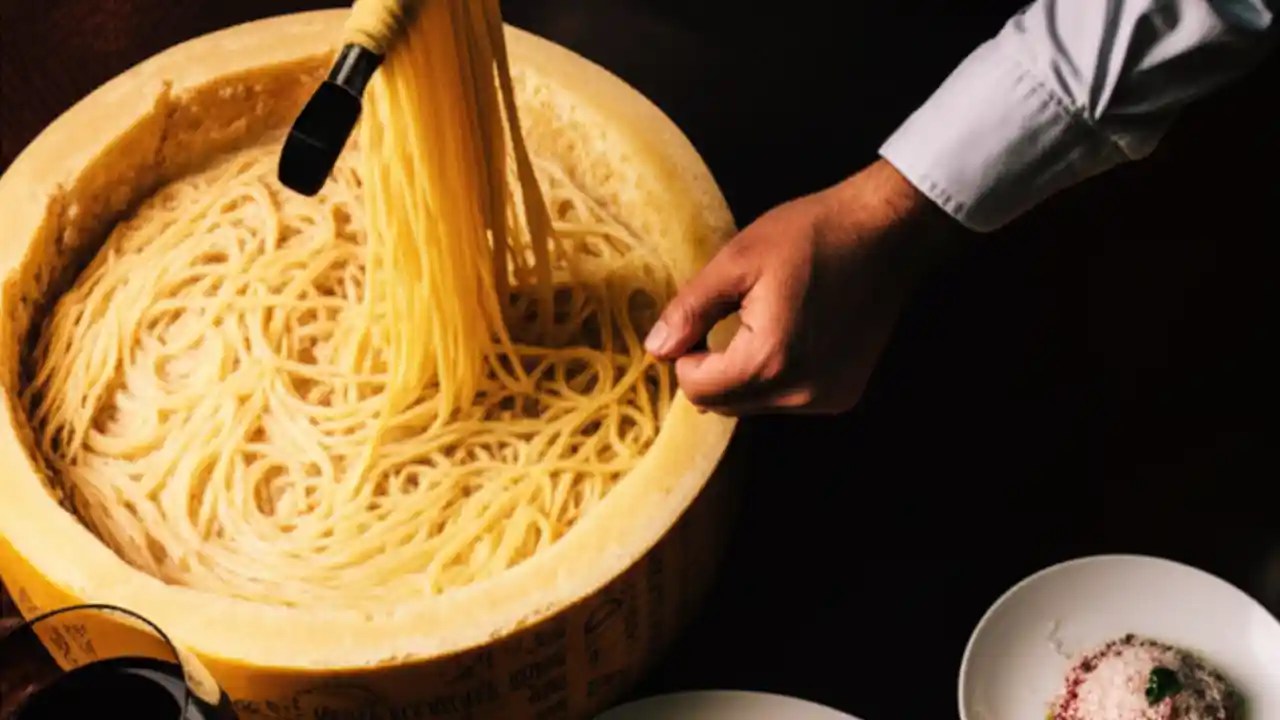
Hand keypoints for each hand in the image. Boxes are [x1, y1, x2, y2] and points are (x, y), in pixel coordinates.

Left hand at [644, 159, 955, 414]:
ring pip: (753, 405)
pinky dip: (774, 377)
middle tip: (728, 318)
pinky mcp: (843, 395)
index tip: (701, 320)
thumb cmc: (812, 235)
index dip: (686, 355)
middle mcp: (800, 392)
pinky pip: (786, 400)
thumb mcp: (737, 261)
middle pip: (724, 404)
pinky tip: (790, 337)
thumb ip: (690, 310)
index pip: (697, 389)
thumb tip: (656, 349)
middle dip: (712, 369)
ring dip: (742, 375)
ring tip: (763, 323)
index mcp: (769, 360)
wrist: (885, 232)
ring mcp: (826, 398)